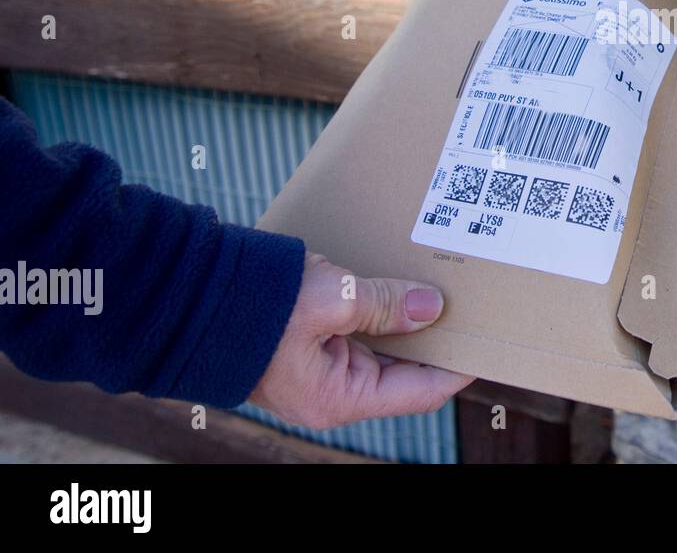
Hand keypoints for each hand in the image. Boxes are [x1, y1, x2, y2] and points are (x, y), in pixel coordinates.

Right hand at [251, 252, 472, 428]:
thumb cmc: (254, 304)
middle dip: (434, 335)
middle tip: (468, 302)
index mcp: (338, 396)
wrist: (188, 293)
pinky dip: (381, 308)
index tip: (487, 341)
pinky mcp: (308, 341)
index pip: (420, 391)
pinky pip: (359, 329)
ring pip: (383, 345)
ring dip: (406, 317)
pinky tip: (399, 280)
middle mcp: (332, 388)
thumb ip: (385, 305)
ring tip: (439, 287)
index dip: (457, 365)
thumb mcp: (333, 300)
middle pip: (404, 367)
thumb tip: (430, 308)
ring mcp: (319, 365)